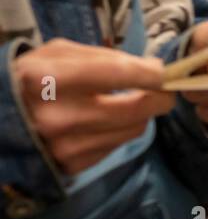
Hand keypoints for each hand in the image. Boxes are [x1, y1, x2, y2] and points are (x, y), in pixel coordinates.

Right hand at [12, 39, 174, 175]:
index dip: (152, 73)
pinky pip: (117, 145)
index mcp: (49, 78)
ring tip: (126, 102)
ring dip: (141, 114)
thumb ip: (104, 57)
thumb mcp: (56, 54)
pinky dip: (120, 130)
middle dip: (160, 97)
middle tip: (163, 89)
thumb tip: (152, 68)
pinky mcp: (72, 165)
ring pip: (134, 129)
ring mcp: (65, 145)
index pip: (118, 73)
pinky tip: (104, 121)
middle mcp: (59, 116)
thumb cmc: (30, 79)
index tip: (165, 72)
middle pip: (136, 109)